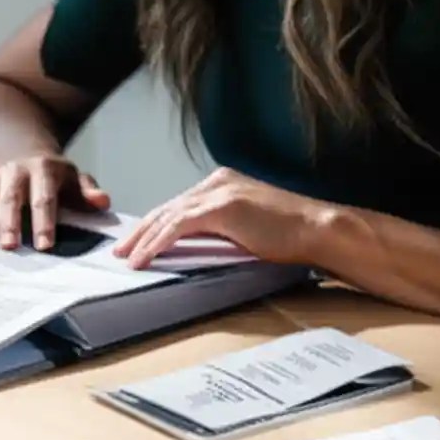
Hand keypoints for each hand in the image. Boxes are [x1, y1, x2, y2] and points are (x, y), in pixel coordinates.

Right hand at [0, 154, 110, 249]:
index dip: (44, 222)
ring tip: (1, 245)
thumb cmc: (56, 179)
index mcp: (46, 169)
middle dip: (15, 223)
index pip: (45, 197)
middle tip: (15, 248)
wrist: (27, 156)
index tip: (46, 245)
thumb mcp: (75, 179)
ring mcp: (1, 177)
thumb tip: (103, 202)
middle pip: (16, 197)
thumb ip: (88, 191)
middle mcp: (21, 170)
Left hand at [113, 167, 332, 268]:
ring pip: (168, 216)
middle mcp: (217, 181)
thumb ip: (218, 228)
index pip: (179, 204)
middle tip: (121, 249)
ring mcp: (218, 191)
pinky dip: (158, 243)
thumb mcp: (245, 227)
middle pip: (168, 207)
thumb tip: (191, 245)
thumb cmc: (290, 235)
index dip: (155, 224)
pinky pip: (178, 226)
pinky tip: (146, 257)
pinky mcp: (221, 206)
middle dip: (141, 230)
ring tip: (128, 257)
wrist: (317, 230)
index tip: (137, 241)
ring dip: (144, 239)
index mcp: (223, 183)